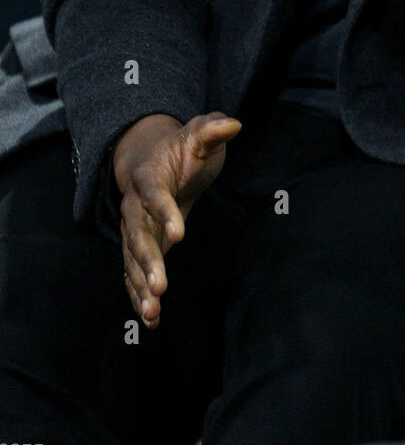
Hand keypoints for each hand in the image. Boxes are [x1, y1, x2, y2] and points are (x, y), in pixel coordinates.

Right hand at [114, 111, 240, 328]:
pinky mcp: (140, 248)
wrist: (153, 159)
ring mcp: (134, 230)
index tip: (180, 235)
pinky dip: (140, 296)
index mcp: (148, 176)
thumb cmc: (182, 148)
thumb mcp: (199, 134)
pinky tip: (151, 320)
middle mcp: (134, 206)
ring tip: (153, 312)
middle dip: (147, 262)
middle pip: (136, 235)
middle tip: (161, 287)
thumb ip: (213, 129)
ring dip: (140, 286)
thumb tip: (234, 124)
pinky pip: (134, 274)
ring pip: (131, 260)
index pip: (153, 195)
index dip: (165, 213)